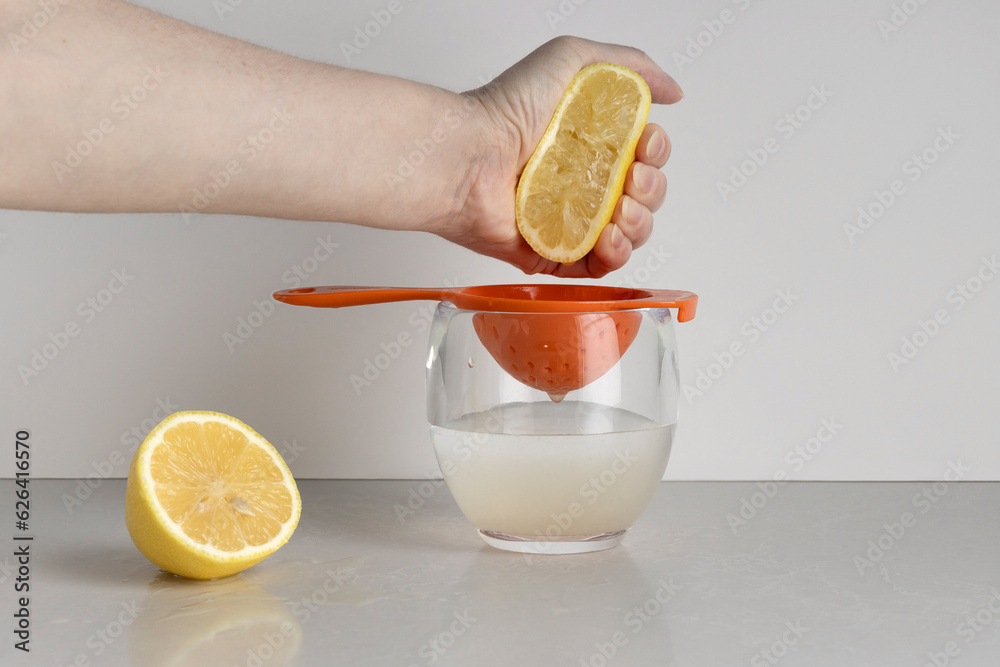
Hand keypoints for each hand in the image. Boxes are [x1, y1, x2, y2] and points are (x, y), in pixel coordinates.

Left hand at [447, 36, 683, 277]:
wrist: (471, 154)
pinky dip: (616, 256)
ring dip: (639, 223)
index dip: (656, 154)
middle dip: (652, 190)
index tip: (646, 146)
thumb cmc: (510, 106)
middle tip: (631, 180)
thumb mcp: (574, 59)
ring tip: (620, 210)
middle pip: (645, 198)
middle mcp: (584, 183)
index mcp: (592, 144)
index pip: (646, 157)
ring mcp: (571, 221)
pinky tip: (609, 238)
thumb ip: (631, 67)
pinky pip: (599, 268)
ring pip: (631, 234)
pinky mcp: (554, 253)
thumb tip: (672, 92)